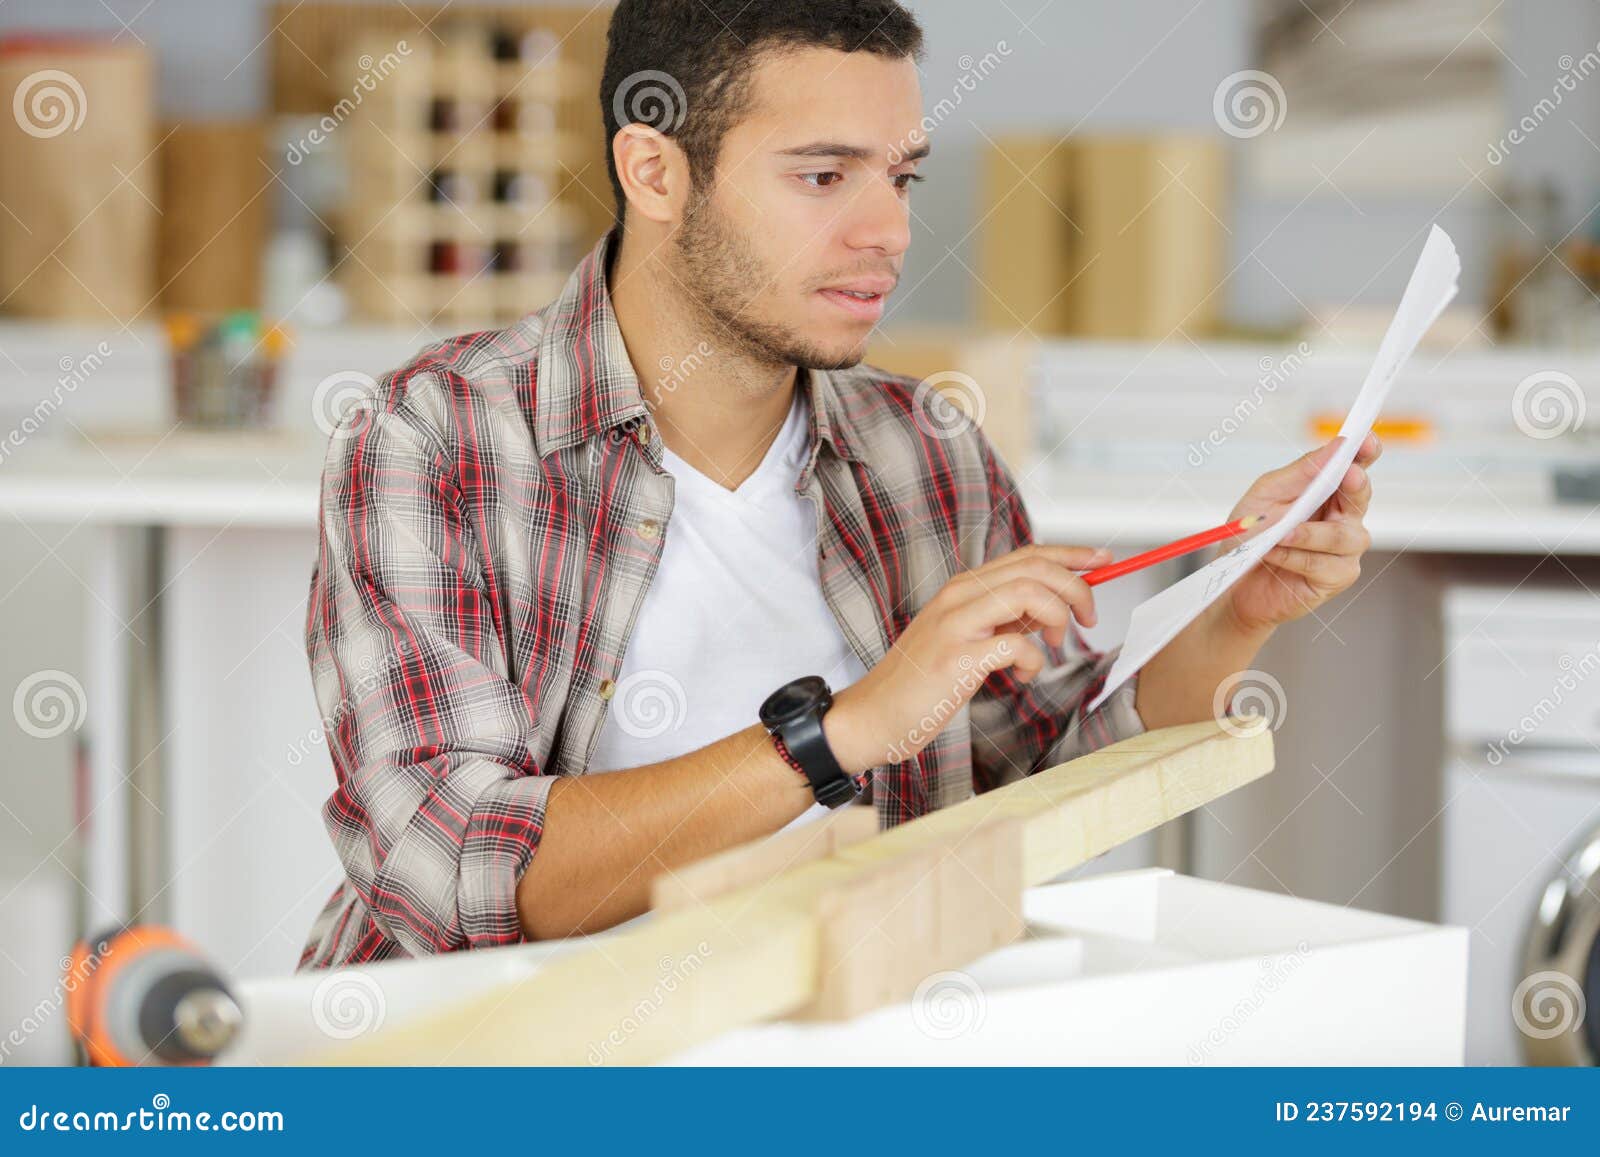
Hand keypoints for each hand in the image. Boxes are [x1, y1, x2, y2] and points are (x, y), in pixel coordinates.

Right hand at [823, 543, 1109, 773]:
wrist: (872, 716)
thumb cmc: (921, 683)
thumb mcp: (966, 639)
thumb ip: (1004, 619)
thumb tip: (1054, 606)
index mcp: (962, 588)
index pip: (1027, 554)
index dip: (1071, 554)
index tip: (1103, 560)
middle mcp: (958, 596)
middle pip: (1034, 567)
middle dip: (1076, 586)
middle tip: (1089, 618)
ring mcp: (955, 625)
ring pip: (1027, 592)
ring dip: (1057, 616)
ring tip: (1055, 644)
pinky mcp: (956, 658)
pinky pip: (1016, 645)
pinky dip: (1033, 661)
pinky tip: (1022, 676)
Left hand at [1221, 433, 1379, 635]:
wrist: (1233, 583)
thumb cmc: (1250, 537)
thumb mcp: (1266, 496)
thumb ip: (1301, 472)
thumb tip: (1335, 447)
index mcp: (1328, 492)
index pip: (1355, 467)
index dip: (1365, 453)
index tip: (1367, 440)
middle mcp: (1343, 518)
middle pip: (1361, 496)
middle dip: (1355, 484)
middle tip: (1348, 474)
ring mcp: (1344, 549)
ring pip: (1343, 535)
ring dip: (1308, 533)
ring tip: (1279, 535)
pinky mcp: (1337, 577)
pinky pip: (1324, 563)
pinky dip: (1294, 557)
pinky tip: (1273, 554)